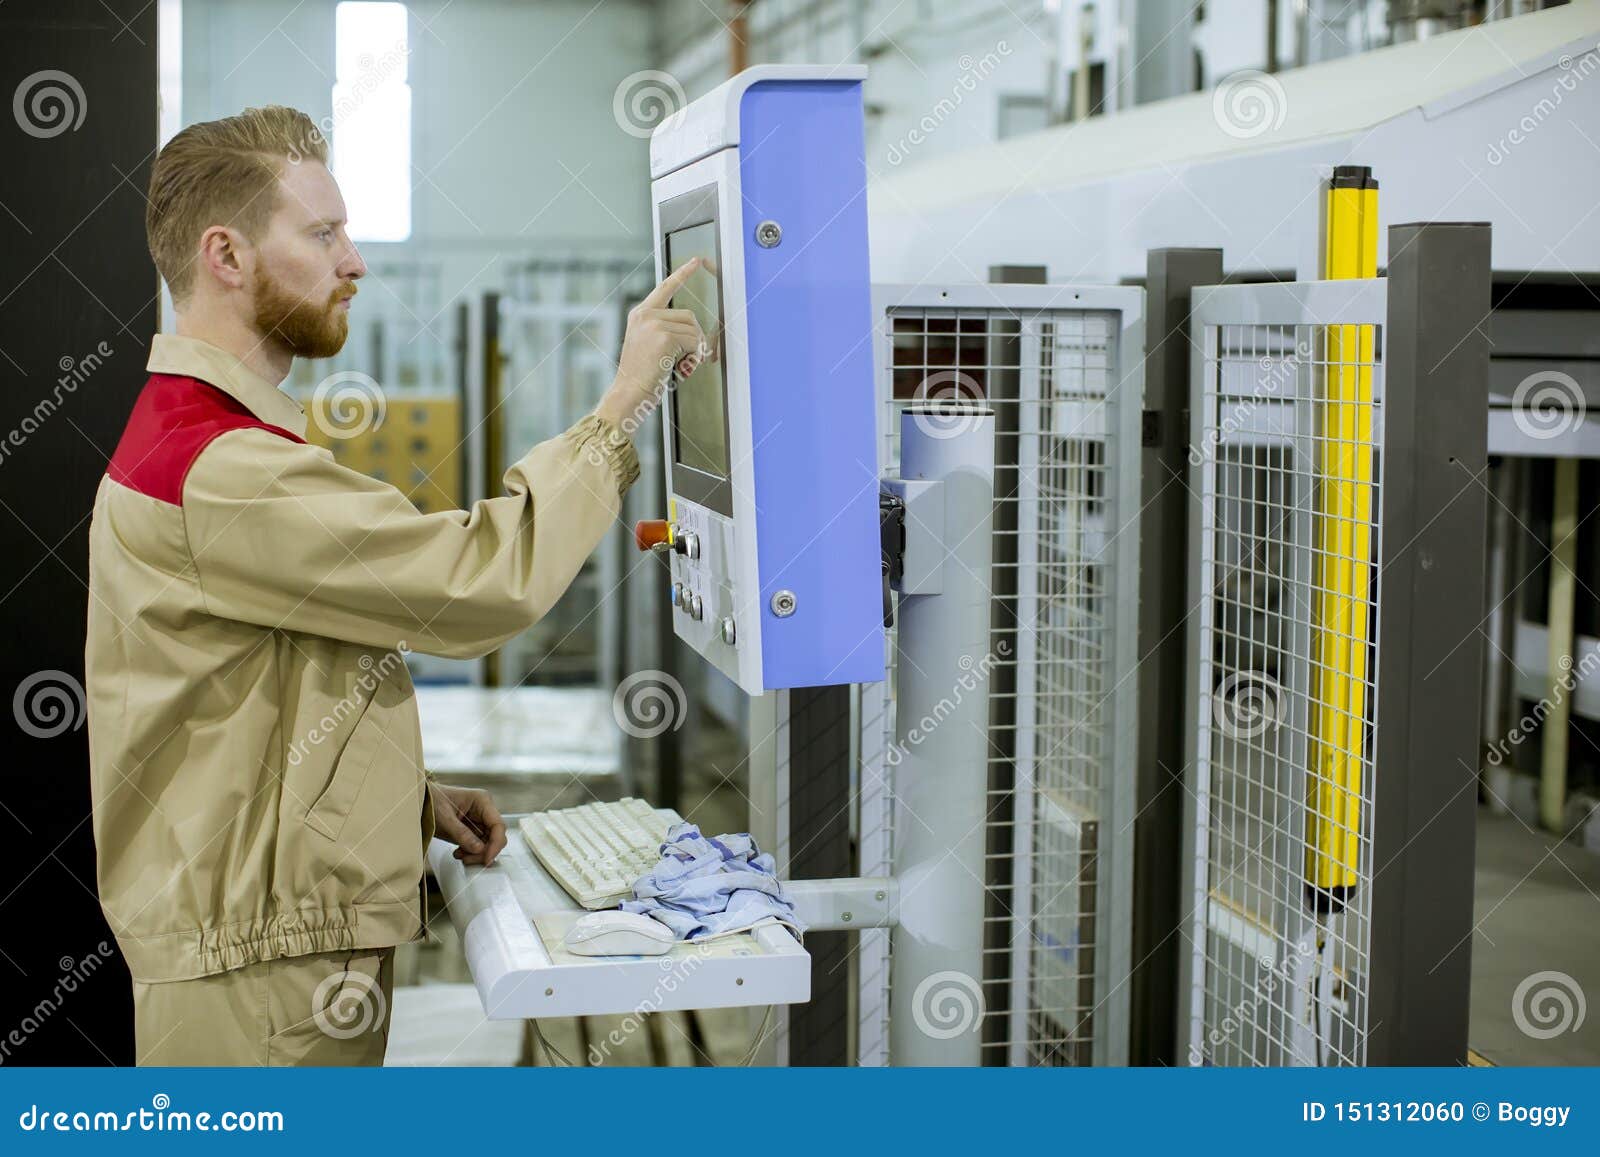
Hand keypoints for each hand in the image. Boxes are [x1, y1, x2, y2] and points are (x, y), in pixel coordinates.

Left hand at [429, 782, 506, 866]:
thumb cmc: (430, 801)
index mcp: (482, 800)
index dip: (495, 844)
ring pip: (488, 843)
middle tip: (468, 859)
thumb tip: (479, 849)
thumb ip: (462, 834)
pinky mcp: (473, 828)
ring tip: (460, 854)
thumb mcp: (444, 819)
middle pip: (495, 836)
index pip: (498, 825)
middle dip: (483, 851)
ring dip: (476, 853)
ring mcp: (479, 819)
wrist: (421, 801)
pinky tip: (459, 851)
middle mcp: (484, 810)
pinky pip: (479, 844)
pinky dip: (470, 852)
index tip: (487, 858)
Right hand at [597, 258, 711, 432]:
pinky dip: (693, 357)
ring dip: (694, 350)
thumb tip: (697, 333)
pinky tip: (679, 367)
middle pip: (688, 315)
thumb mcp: (649, 346)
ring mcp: (653, 324)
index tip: (696, 261)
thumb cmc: (641, 376)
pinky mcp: (663, 336)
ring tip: (680, 365)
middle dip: (695, 338)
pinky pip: (694, 342)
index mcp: (640, 314)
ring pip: (693, 329)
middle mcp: (645, 314)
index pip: (665, 288)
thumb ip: (666, 331)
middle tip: (691, 358)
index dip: (682, 274)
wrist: (628, 393)